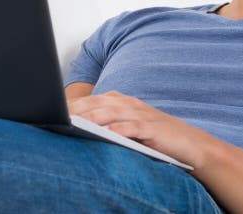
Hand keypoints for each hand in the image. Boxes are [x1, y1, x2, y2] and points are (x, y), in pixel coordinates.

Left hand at [67, 90, 215, 169]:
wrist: (189, 143)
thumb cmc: (155, 136)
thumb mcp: (129, 125)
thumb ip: (107, 122)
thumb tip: (77, 127)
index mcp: (122, 101)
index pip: (93, 99)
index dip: (74, 103)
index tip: (53, 108)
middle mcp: (130, 104)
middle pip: (99, 103)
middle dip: (78, 107)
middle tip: (58, 113)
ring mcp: (141, 115)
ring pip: (113, 112)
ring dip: (94, 116)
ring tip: (76, 121)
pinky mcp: (152, 129)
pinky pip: (133, 127)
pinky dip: (120, 128)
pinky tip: (108, 132)